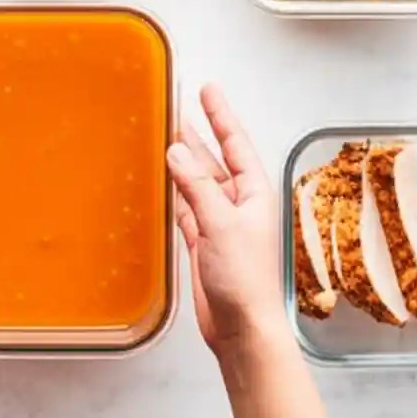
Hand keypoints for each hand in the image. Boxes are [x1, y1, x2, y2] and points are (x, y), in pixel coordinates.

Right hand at [166, 84, 287, 355]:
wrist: (242, 327)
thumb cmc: (246, 280)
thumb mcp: (222, 224)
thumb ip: (197, 186)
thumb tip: (177, 151)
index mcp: (254, 193)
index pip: (235, 143)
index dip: (221, 116)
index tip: (208, 90)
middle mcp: (238, 204)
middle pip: (214, 160)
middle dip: (198, 134)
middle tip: (178, 107)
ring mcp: (220, 223)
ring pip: (197, 183)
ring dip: (182, 162)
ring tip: (165, 135)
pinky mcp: (203, 242)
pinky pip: (185, 208)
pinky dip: (173, 193)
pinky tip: (163, 180)